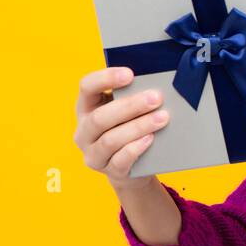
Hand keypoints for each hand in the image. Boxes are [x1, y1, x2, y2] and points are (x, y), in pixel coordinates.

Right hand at [74, 67, 170, 190]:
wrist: (133, 167)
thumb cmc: (129, 128)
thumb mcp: (126, 111)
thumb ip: (132, 96)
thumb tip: (154, 84)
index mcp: (86, 108)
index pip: (86, 87)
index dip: (105, 78)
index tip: (130, 74)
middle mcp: (83, 131)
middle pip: (100, 117)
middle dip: (130, 106)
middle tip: (156, 98)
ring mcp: (93, 154)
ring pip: (111, 140)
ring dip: (138, 127)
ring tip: (162, 118)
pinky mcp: (109, 171)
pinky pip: (120, 160)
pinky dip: (136, 148)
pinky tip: (151, 138)